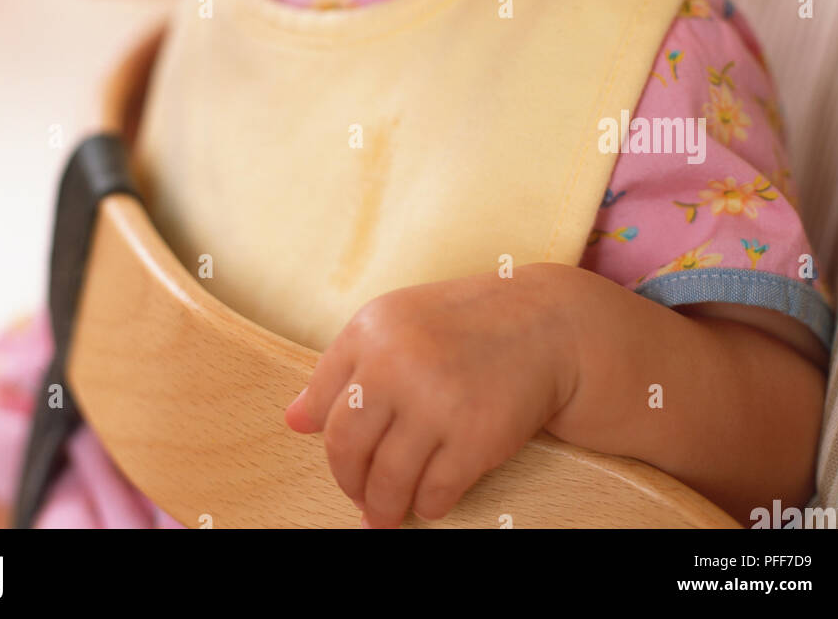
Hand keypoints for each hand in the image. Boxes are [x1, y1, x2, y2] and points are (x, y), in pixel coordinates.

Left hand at [283, 266, 577, 527]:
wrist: (544, 324)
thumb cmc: (463, 325)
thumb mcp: (397, 323)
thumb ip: (345, 368)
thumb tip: (293, 420)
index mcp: (371, 328)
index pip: (322, 402)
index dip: (326, 439)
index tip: (341, 458)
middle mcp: (396, 362)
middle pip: (345, 447)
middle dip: (349, 482)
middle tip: (360, 497)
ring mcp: (435, 402)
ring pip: (386, 481)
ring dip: (382, 508)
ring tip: (386, 515)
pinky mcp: (474, 438)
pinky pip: (433, 493)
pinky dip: (427, 505)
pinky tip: (429, 501)